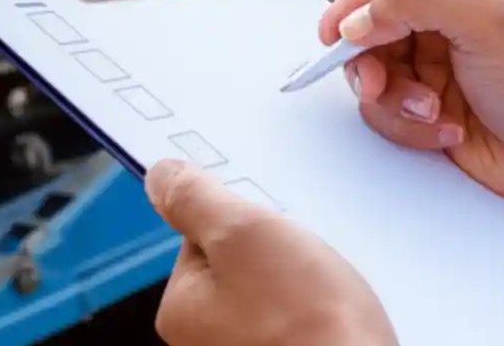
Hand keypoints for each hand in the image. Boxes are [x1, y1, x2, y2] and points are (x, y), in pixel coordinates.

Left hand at [146, 159, 397, 345]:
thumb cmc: (304, 320)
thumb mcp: (241, 235)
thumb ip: (196, 199)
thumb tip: (162, 175)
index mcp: (183, 310)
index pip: (204, 234)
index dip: (242, 216)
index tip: (271, 218)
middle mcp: (211, 337)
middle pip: (243, 260)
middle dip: (279, 245)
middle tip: (306, 251)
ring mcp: (254, 345)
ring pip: (279, 284)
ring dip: (307, 272)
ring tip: (330, 281)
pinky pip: (305, 312)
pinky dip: (324, 301)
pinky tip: (340, 303)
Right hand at [318, 0, 503, 205]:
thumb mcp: (481, 21)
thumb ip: (412, 1)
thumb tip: (355, 21)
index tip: (341, 31)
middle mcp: (435, 10)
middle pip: (362, 19)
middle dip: (368, 59)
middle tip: (377, 83)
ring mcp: (425, 56)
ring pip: (366, 68)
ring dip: (394, 97)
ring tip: (433, 110)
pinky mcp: (419, 98)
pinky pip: (381, 107)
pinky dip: (407, 124)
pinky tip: (446, 128)